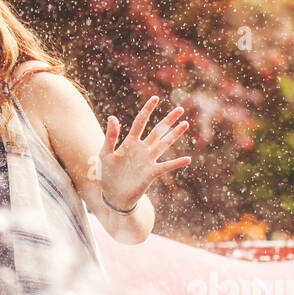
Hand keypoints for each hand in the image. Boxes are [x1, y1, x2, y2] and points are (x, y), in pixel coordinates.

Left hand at [90, 97, 190, 211]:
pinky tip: (188, 159)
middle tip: (180, 109)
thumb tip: (112, 117)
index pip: (140, 122)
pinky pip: (166, 166)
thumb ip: (110, 136)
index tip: (155, 98)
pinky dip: (177, 163)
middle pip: (157, 131)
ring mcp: (148, 160)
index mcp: (130, 142)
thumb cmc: (108, 174)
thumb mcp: (105, 153)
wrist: (113, 196)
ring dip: (175, 134)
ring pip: (164, 144)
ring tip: (185, 124)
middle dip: (168, 120)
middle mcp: (142, 149)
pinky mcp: (152, 173)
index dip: (147, 110)